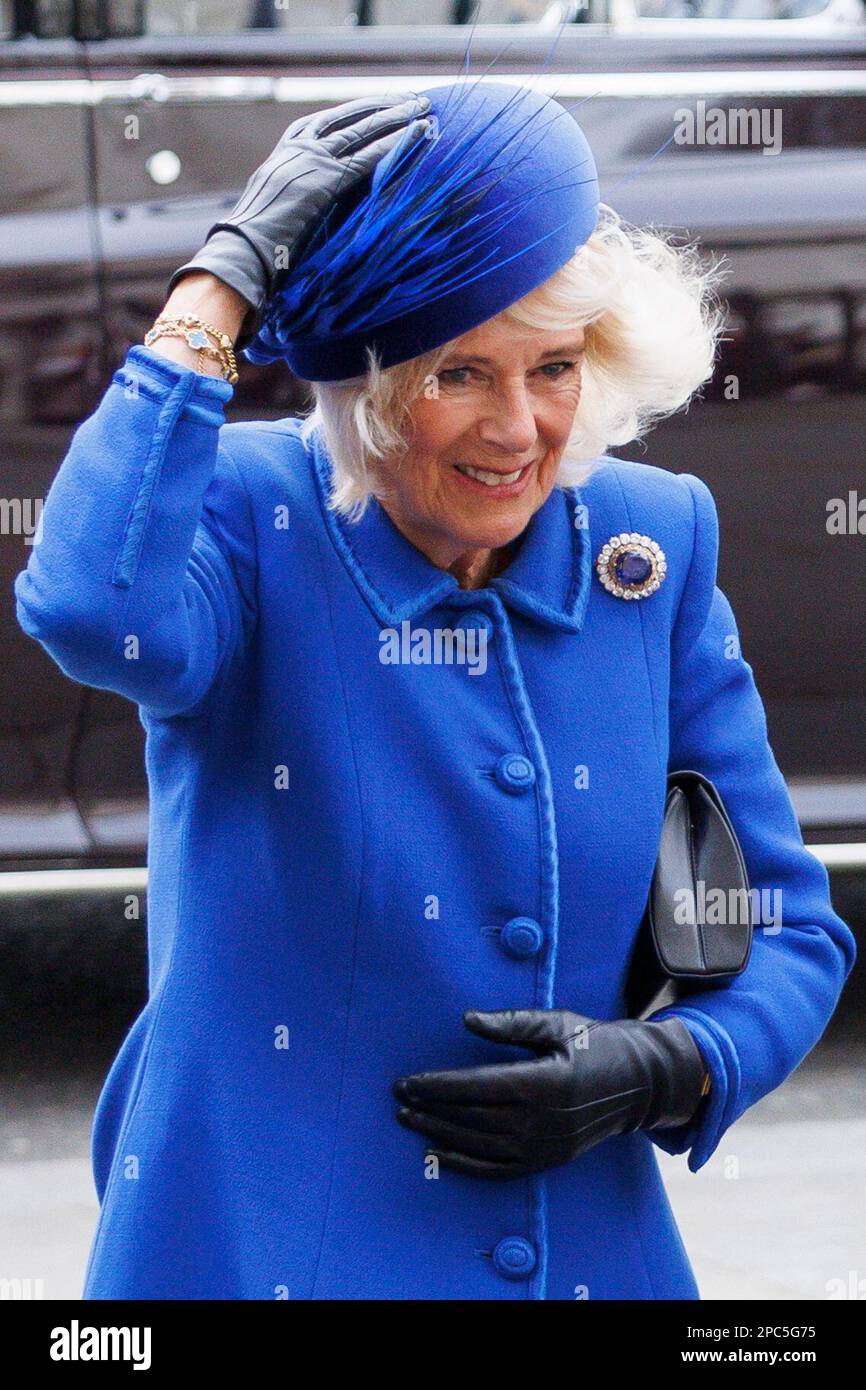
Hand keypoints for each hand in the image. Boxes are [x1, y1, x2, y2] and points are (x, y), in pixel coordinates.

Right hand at [166, 93, 431, 347]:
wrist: (242, 252)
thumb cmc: (254, 248)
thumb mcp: (273, 215)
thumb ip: (294, 204)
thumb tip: (307, 215)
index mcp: (282, 156)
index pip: (323, 123)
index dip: (353, 113)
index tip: (376, 106)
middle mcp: (297, 150)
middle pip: (346, 118)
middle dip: (381, 107)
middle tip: (410, 100)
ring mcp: (311, 162)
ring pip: (361, 131)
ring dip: (396, 118)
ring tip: (423, 107)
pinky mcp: (325, 181)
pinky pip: (368, 157)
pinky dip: (396, 144)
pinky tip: (418, 135)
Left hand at [393, 1009, 706, 1178]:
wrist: (637, 1083)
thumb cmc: (593, 1043)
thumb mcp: (556, 1023)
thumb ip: (511, 1024)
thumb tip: (467, 1020)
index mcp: (545, 1081)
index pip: (477, 1087)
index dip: (439, 1086)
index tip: (408, 1082)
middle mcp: (544, 1120)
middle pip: (473, 1118)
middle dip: (431, 1109)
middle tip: (399, 1099)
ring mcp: (546, 1146)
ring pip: (481, 1145)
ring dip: (440, 1134)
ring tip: (409, 1120)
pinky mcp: (547, 1160)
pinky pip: (498, 1169)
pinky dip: (465, 1165)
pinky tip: (438, 1154)